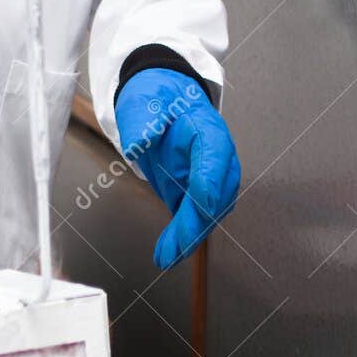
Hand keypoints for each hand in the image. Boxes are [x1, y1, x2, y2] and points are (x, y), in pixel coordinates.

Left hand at [115, 68, 240, 269]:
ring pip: (208, 212)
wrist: (160, 101)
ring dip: (190, 236)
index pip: (215, 158)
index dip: (209, 183)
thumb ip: (143, 120)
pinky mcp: (196, 192)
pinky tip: (168, 254)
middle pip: (216, 193)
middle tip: (177, 246)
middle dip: (197, 222)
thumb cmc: (155, 99)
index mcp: (208, 131)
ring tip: (167, 257)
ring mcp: (210, 177)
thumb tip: (138, 143)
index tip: (201, 205)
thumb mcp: (143, 101)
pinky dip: (183, 237)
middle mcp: (217, 158)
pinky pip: (195, 218)